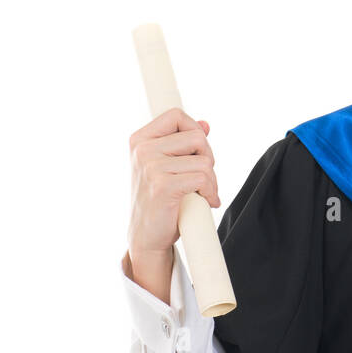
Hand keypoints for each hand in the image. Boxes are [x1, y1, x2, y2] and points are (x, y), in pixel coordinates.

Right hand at [127, 107, 220, 262]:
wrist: (146, 237)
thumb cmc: (159, 200)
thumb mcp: (167, 166)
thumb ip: (183, 144)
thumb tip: (206, 124)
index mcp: (140, 140)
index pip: (176, 115)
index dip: (195, 130)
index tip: (196, 153)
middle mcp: (142, 150)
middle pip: (197, 137)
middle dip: (208, 158)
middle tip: (203, 179)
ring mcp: (151, 166)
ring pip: (205, 161)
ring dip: (212, 180)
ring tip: (202, 193)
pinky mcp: (163, 185)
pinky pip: (203, 179)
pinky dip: (211, 192)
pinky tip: (206, 202)